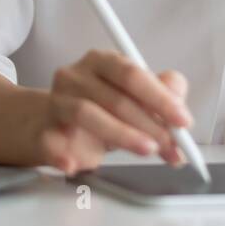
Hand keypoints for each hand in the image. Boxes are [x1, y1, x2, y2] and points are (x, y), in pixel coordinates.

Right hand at [25, 50, 192, 174]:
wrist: (52, 126)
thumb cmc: (100, 110)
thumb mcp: (134, 98)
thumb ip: (161, 94)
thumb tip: (179, 102)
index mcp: (102, 61)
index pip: (132, 74)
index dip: (160, 98)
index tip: (182, 120)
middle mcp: (76, 76)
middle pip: (115, 97)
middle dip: (150, 124)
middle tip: (171, 145)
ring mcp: (56, 102)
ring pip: (87, 114)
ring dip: (122, 134)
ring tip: (147, 150)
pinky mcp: (41, 131)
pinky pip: (50, 142)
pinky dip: (61, 154)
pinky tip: (74, 164)